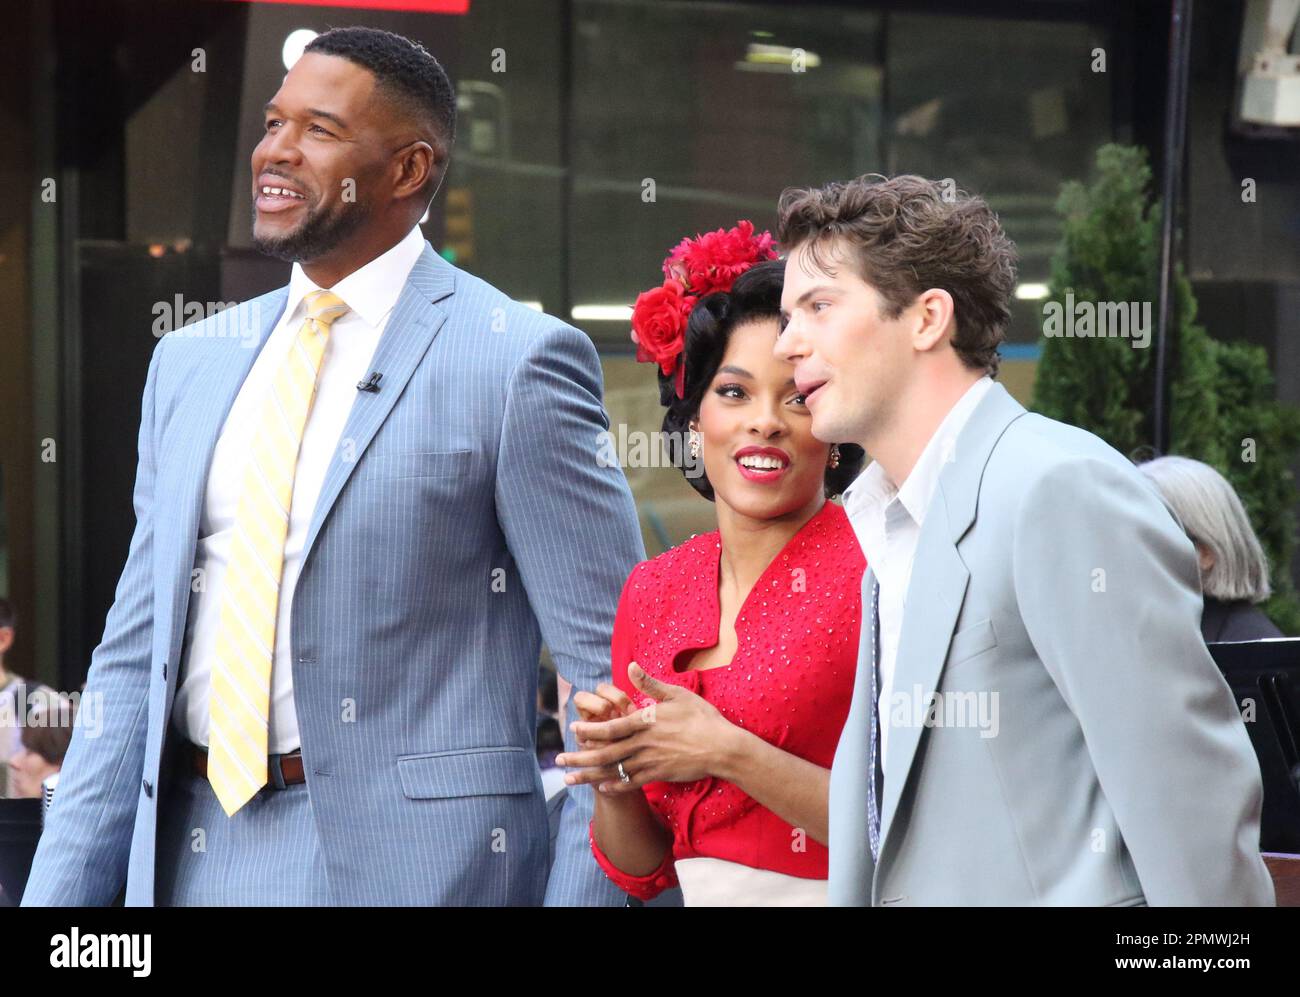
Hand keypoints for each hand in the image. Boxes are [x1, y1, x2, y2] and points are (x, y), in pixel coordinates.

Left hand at [557, 662, 737, 793]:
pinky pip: (632, 782)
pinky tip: (602, 788)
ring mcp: (650, 762)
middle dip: (579, 757)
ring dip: (590, 775)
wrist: (722, 748)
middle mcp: (643, 744)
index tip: (572, 730)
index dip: (589, 730)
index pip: (610, 727)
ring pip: (614, 769)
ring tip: (570, 779)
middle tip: (559, 761)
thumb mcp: (676, 694)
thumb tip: (630, 666)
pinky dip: (616, 786)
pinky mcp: (659, 775)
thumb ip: (650, 683)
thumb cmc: (702, 717)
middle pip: (605, 752)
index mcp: (645, 722)